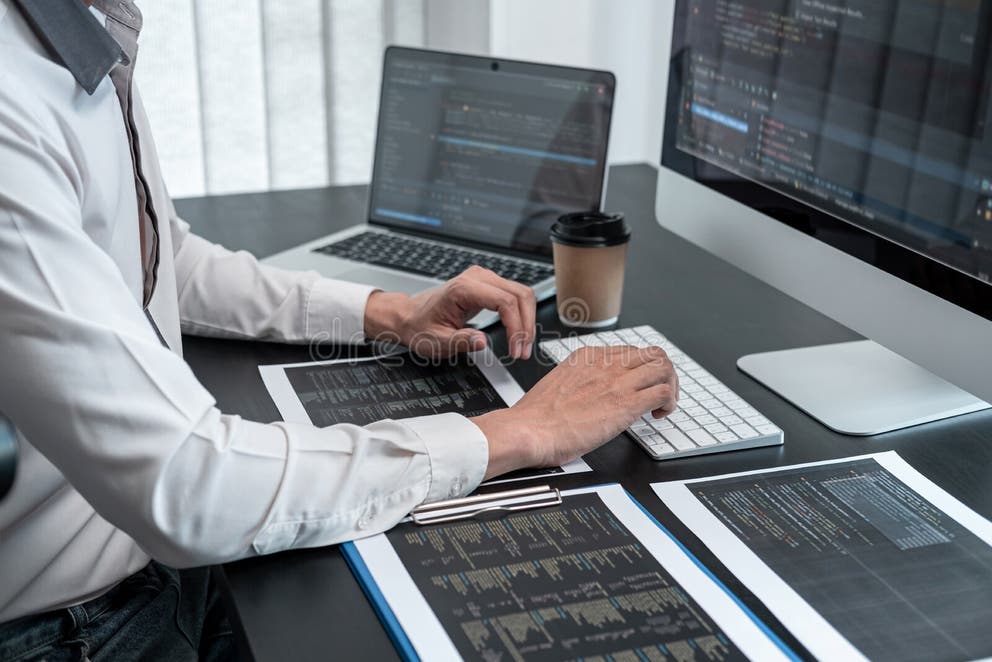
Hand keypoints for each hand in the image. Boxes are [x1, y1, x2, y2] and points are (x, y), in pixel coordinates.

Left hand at [363, 266, 535, 358]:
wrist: (409, 316)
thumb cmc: (420, 326)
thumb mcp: (436, 341)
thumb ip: (460, 341)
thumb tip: (482, 342)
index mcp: (463, 289)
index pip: (505, 301)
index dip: (516, 327)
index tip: (516, 350)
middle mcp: (477, 278)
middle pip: (520, 295)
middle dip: (526, 325)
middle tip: (523, 351)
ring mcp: (484, 279)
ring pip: (522, 294)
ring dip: (527, 320)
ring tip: (522, 345)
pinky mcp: (488, 285)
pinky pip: (515, 296)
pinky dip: (521, 315)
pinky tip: (518, 333)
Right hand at [472, 345, 678, 478]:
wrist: (530, 430)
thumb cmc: (537, 417)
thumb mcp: (558, 385)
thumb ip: (579, 382)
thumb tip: (589, 394)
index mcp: (587, 357)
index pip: (629, 351)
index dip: (639, 369)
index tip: (637, 386)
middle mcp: (605, 364)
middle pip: (652, 353)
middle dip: (662, 373)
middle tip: (658, 392)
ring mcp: (617, 381)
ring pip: (663, 367)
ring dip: (670, 386)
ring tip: (663, 404)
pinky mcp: (626, 403)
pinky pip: (663, 392)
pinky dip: (669, 402)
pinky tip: (658, 415)